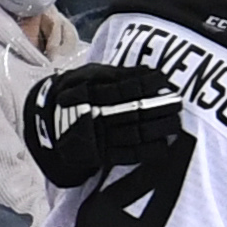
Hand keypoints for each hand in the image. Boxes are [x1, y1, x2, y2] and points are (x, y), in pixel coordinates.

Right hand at [24, 63, 182, 187]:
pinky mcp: (102, 154)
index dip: (148, 83)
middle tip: (179, 103)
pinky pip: (127, 154)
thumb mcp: (89, 75)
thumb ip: (118, 74)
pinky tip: (163, 146)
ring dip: (158, 129)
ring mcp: (100, 134)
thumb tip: (148, 72)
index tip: (166, 81)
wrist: (47, 122)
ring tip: (176, 123)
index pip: (127, 85)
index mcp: (94, 89)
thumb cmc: (76, 92)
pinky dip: (146, 151)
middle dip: (159, 107)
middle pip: (135, 109)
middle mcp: (97, 112)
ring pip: (134, 132)